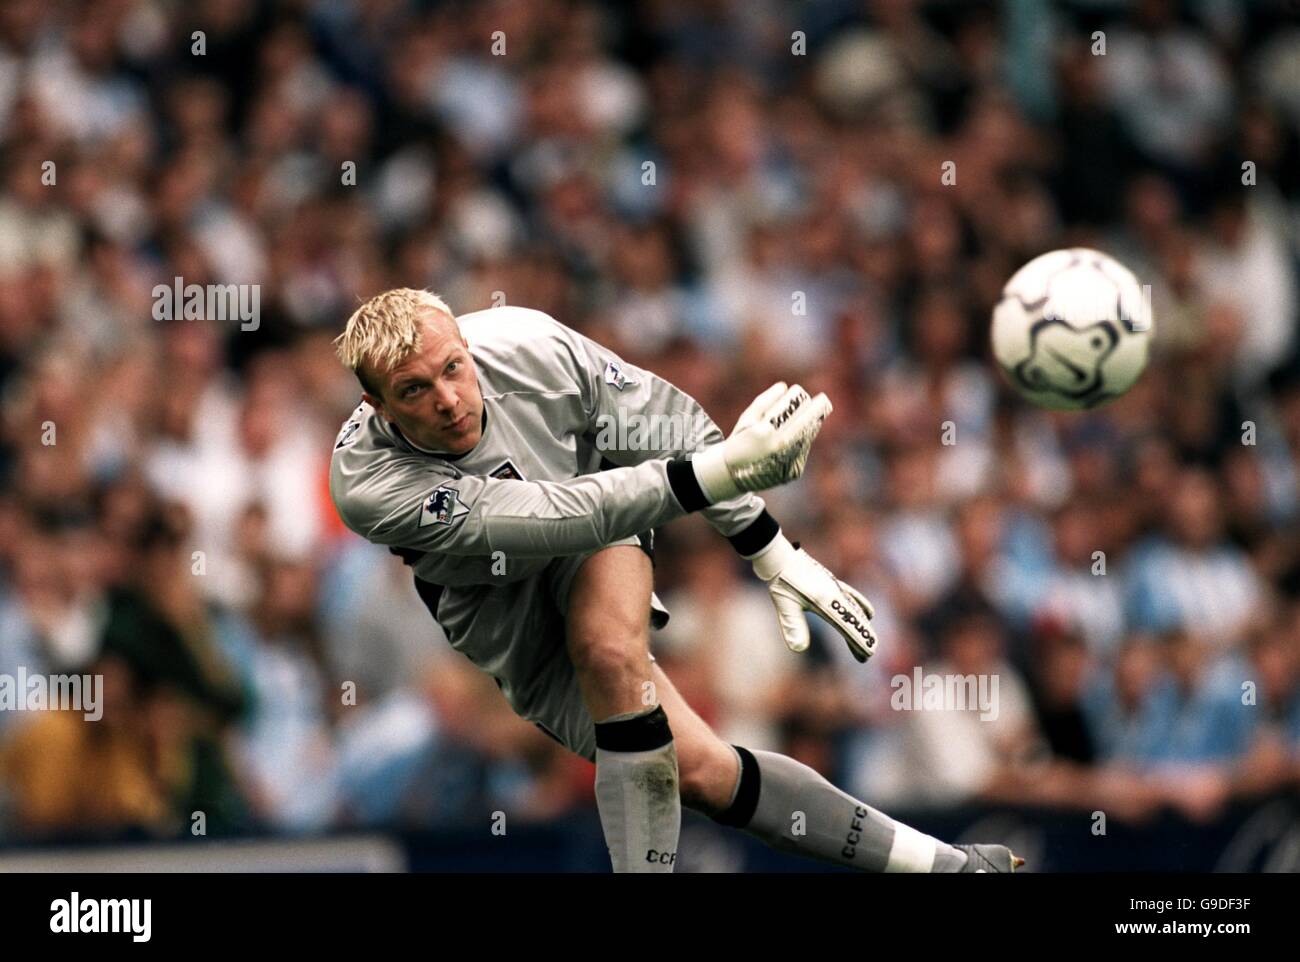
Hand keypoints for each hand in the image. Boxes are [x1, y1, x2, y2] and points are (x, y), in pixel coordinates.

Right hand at [691, 382, 831, 502]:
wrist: (733, 475)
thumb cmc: (739, 441)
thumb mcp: (747, 419)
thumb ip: (765, 401)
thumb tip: (784, 386)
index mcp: (765, 432)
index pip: (790, 409)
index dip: (797, 397)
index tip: (800, 390)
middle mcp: (779, 448)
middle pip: (806, 423)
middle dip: (816, 409)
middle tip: (823, 399)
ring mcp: (788, 461)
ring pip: (807, 437)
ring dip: (810, 424)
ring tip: (812, 415)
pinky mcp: (794, 472)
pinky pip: (803, 450)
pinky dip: (803, 440)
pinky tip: (801, 434)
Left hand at [748, 534, 878, 661]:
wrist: (780, 555)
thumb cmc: (781, 580)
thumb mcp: (784, 605)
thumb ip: (793, 625)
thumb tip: (799, 649)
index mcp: (826, 601)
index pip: (848, 627)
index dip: (859, 642)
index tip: (867, 655)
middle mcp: (835, 594)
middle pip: (856, 620)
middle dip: (862, 638)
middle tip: (865, 657)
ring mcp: (835, 587)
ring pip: (856, 610)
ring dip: (862, 627)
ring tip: (865, 643)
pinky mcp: (832, 582)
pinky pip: (853, 597)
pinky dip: (862, 607)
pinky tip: (869, 614)